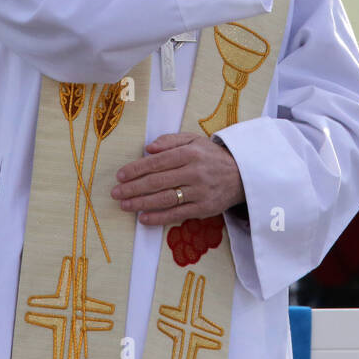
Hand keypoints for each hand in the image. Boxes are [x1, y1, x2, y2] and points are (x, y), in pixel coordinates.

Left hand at [111, 133, 243, 224]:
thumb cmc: (212, 156)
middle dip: (133, 188)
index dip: (136, 169)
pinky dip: (158, 218)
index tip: (120, 175)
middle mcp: (194, 172)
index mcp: (189, 153)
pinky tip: (143, 219)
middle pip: (157, 181)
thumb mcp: (194, 140)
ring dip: (141, 203)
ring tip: (124, 205)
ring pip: (165, 199)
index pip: (157, 162)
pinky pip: (177, 214)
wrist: (242, 174)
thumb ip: (170, 141)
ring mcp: (199, 192)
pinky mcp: (204, 209)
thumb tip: (148, 149)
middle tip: (116, 193)